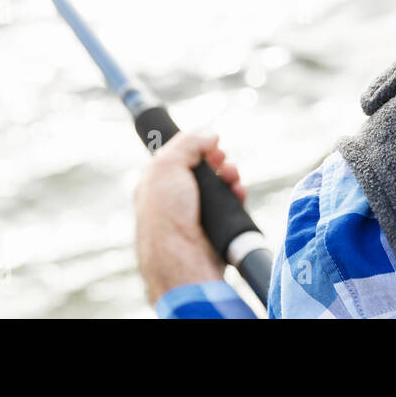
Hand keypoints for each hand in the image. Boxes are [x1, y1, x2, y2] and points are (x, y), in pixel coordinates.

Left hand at [133, 131, 247, 303]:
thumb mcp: (167, 165)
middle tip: (222, 160)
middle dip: (217, 162)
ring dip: (230, 177)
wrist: (183, 259)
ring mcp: (196, 216)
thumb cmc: (166, 215)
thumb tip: (210, 137)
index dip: (194, 149)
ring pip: (219, 188)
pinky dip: (238, 197)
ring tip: (233, 177)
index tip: (208, 145)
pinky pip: (231, 207)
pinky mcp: (215, 229)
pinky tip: (239, 192)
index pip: (178, 158)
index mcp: (156, 184)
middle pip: (202, 171)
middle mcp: (175, 200)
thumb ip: (187, 144)